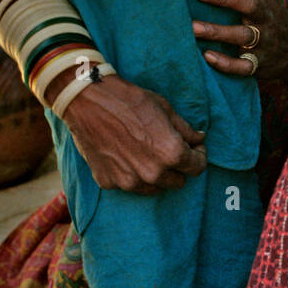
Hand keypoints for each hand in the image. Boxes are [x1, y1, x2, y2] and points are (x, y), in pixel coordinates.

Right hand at [59, 74, 206, 193]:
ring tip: (146, 153)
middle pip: (178, 182)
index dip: (199, 156)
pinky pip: (129, 184)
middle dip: (178, 167)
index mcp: (171, 154)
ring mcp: (129, 181)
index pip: (197, 168)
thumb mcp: (165, 109)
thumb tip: (199, 139)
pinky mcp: (109, 182)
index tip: (194, 148)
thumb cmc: (129, 100)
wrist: (88, 100)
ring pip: (154, 188)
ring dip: (156, 174)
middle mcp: (152, 173)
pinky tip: (125, 154)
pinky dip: (131, 173)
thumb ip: (186, 130)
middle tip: (169, 150)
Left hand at [193, 0, 287, 85]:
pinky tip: (207, 56)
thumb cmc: (269, 18)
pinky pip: (243, 66)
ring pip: (241, 35)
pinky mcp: (259, 64)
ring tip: (192, 27)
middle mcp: (265, 16)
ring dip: (217, 31)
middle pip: (248, 4)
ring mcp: (264, 41)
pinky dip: (226, 63)